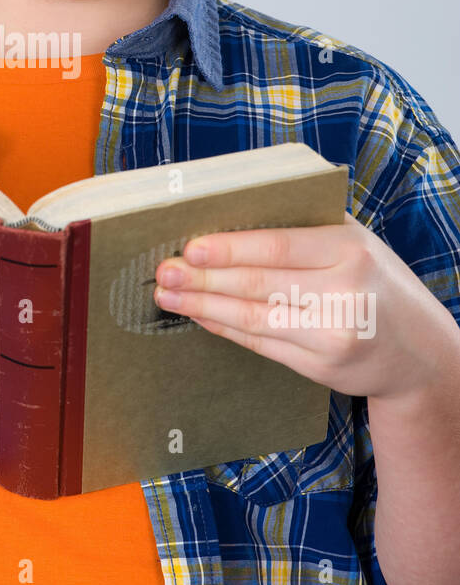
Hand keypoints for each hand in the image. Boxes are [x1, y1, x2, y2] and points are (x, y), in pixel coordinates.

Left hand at [154, 213, 457, 401]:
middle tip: (164, 271)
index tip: (190, 246)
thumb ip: (304, 229)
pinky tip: (199, 315)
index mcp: (350, 251)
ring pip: (254, 318)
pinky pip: (261, 344)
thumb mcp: (354, 244)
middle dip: (204, 277)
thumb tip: (227, 217)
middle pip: (258, 285)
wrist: (420, 350)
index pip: (278, 247)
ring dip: (204, 305)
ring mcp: (332, 336)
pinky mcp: (320, 368)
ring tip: (168, 294)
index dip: (230, 248)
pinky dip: (225, 328)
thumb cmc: (375, 281)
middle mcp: (344, 294)